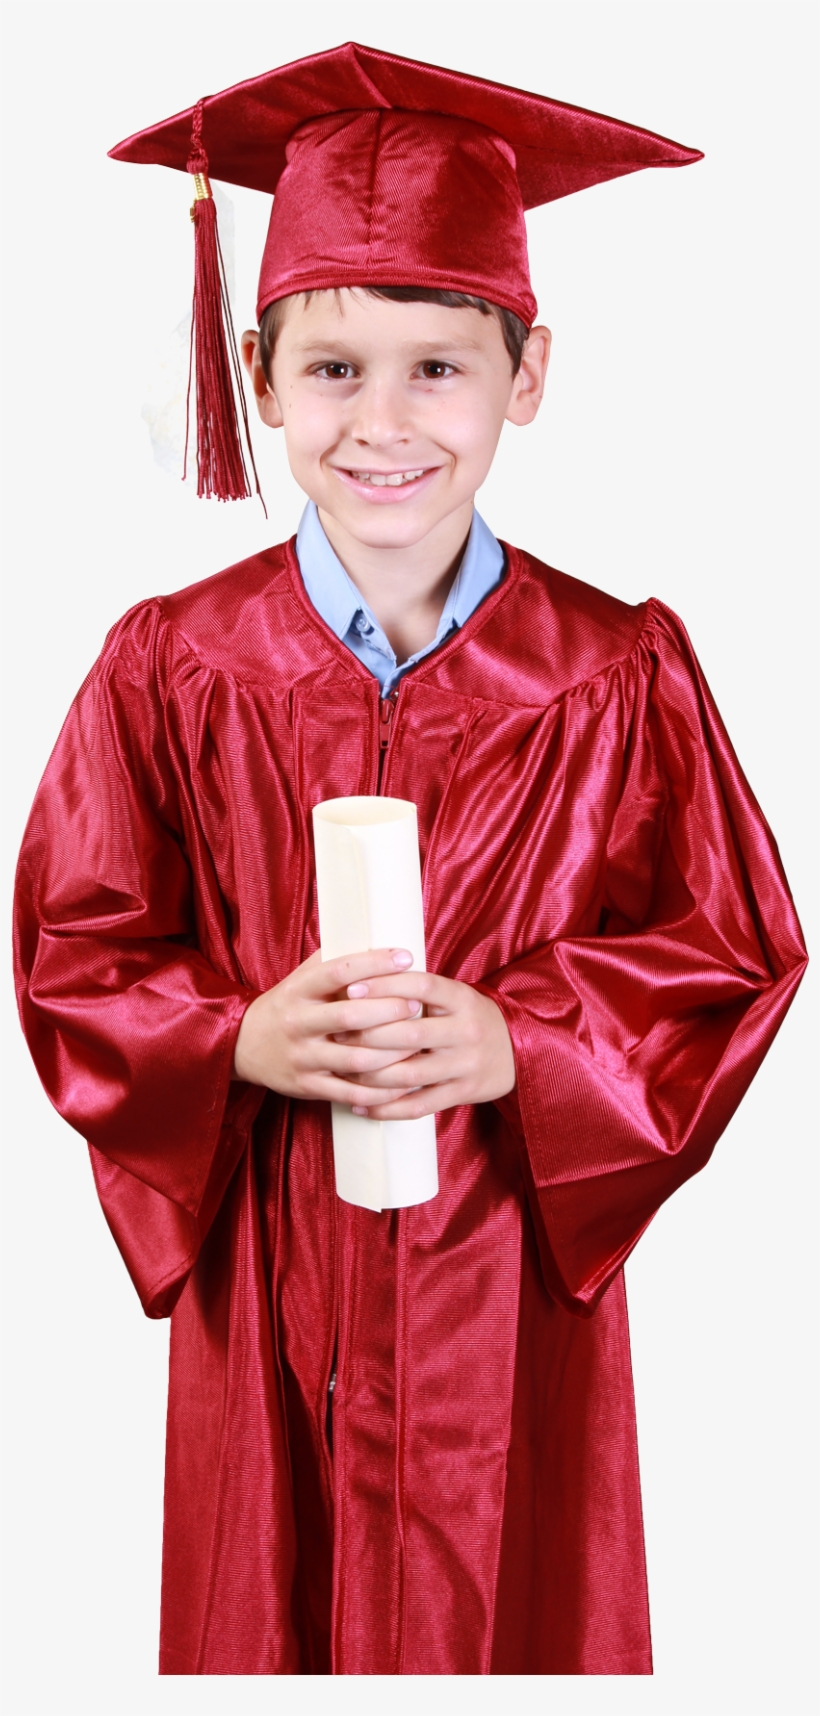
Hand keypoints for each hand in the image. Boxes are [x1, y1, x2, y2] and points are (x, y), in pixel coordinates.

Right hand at [233, 947, 423, 1105]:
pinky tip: (403, 1082)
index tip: (406, 957)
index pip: (338, 971)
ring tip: (417, 1043)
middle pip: (350, 1016)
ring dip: (393, 1053)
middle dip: (389, 1010)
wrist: (243, 1044)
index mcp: (298, 990)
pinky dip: (381, 1091)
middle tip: (417, 1004)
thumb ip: (333, 961)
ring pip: (356, 1059)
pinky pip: (351, 1092)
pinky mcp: (307, 1086)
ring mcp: (303, 1057)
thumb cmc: (288, 1005)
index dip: (374, 963)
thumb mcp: (300, 978)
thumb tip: (378, 936)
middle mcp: (298, 1023)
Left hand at [332, 971, 515, 1119]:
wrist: (520, 1050)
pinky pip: (419, 1105)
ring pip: (410, 1074)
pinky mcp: (463, 1093)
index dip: (385, 985)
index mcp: (462, 998)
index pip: (421, 985)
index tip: (350, 988)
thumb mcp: (455, 996)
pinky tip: (362, 1106)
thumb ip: (420, 990)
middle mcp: (466, 1030)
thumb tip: (363, 977)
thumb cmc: (470, 1018)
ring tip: (343, 1073)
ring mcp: (465, 1064)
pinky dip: (387, 1108)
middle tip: (337, 1034)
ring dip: (371, 1077)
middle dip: (367, 1036)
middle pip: (409, 1034)